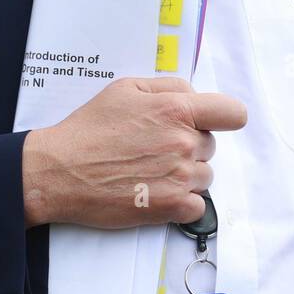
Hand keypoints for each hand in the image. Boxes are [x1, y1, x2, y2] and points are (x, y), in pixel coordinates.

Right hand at [22, 76, 246, 229]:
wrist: (59, 171)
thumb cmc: (89, 128)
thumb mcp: (126, 89)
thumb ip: (168, 87)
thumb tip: (195, 96)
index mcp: (177, 109)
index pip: (233, 114)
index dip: (224, 119)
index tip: (210, 124)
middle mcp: (184, 142)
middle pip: (211, 146)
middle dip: (189, 147)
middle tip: (154, 149)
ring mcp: (179, 177)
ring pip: (204, 176)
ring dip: (184, 176)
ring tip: (149, 172)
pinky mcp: (171, 207)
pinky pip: (198, 206)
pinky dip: (182, 203)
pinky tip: (155, 193)